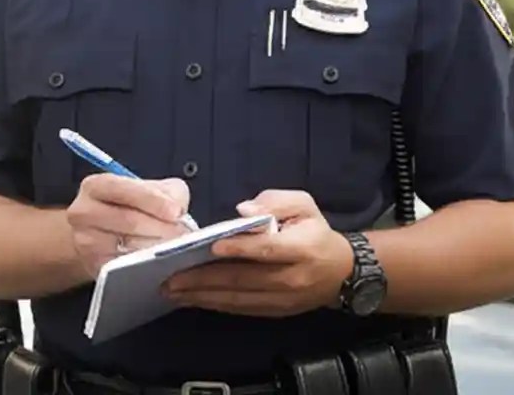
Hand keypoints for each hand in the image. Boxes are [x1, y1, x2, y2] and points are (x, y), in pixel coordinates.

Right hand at [67, 174, 191, 278]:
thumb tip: (178, 207)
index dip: (152, 200)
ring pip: (128, 246)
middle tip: (185, 234)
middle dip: (162, 227)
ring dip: (158, 248)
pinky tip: (161, 262)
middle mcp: (83, 212)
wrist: (98, 236)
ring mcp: (85, 242)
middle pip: (128, 220)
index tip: (176, 211)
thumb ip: (166, 191)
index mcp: (95, 186)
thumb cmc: (126, 209)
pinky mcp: (92, 266)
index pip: (123, 189)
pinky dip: (147, 265)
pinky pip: (125, 267)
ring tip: (177, 248)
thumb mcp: (145, 190)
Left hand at [162, 190, 354, 317]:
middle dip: (203, 280)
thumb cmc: (316, 232)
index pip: (267, 250)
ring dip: (202, 297)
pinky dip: (214, 304)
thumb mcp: (305, 205)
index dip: (240, 249)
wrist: (342, 272)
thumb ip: (276, 202)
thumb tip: (243, 209)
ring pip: (238, 299)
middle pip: (243, 279)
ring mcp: (282, 299)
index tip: (211, 246)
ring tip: (172, 292)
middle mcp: (291, 278)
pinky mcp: (275, 311)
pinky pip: (241, 308)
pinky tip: (192, 299)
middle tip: (170, 278)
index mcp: (301, 248)